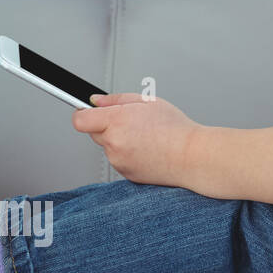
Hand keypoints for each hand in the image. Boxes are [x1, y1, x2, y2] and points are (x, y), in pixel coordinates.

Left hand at [73, 93, 200, 187]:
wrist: (192, 157)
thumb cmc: (176, 129)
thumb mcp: (149, 102)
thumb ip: (116, 99)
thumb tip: (96, 101)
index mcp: (116, 121)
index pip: (80, 119)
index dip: (83, 113)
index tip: (88, 110)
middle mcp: (113, 142)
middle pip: (94, 132)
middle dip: (107, 125)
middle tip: (131, 122)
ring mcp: (118, 160)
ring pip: (108, 146)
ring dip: (120, 141)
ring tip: (146, 137)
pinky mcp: (125, 173)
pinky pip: (120, 160)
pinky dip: (129, 154)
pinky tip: (148, 149)